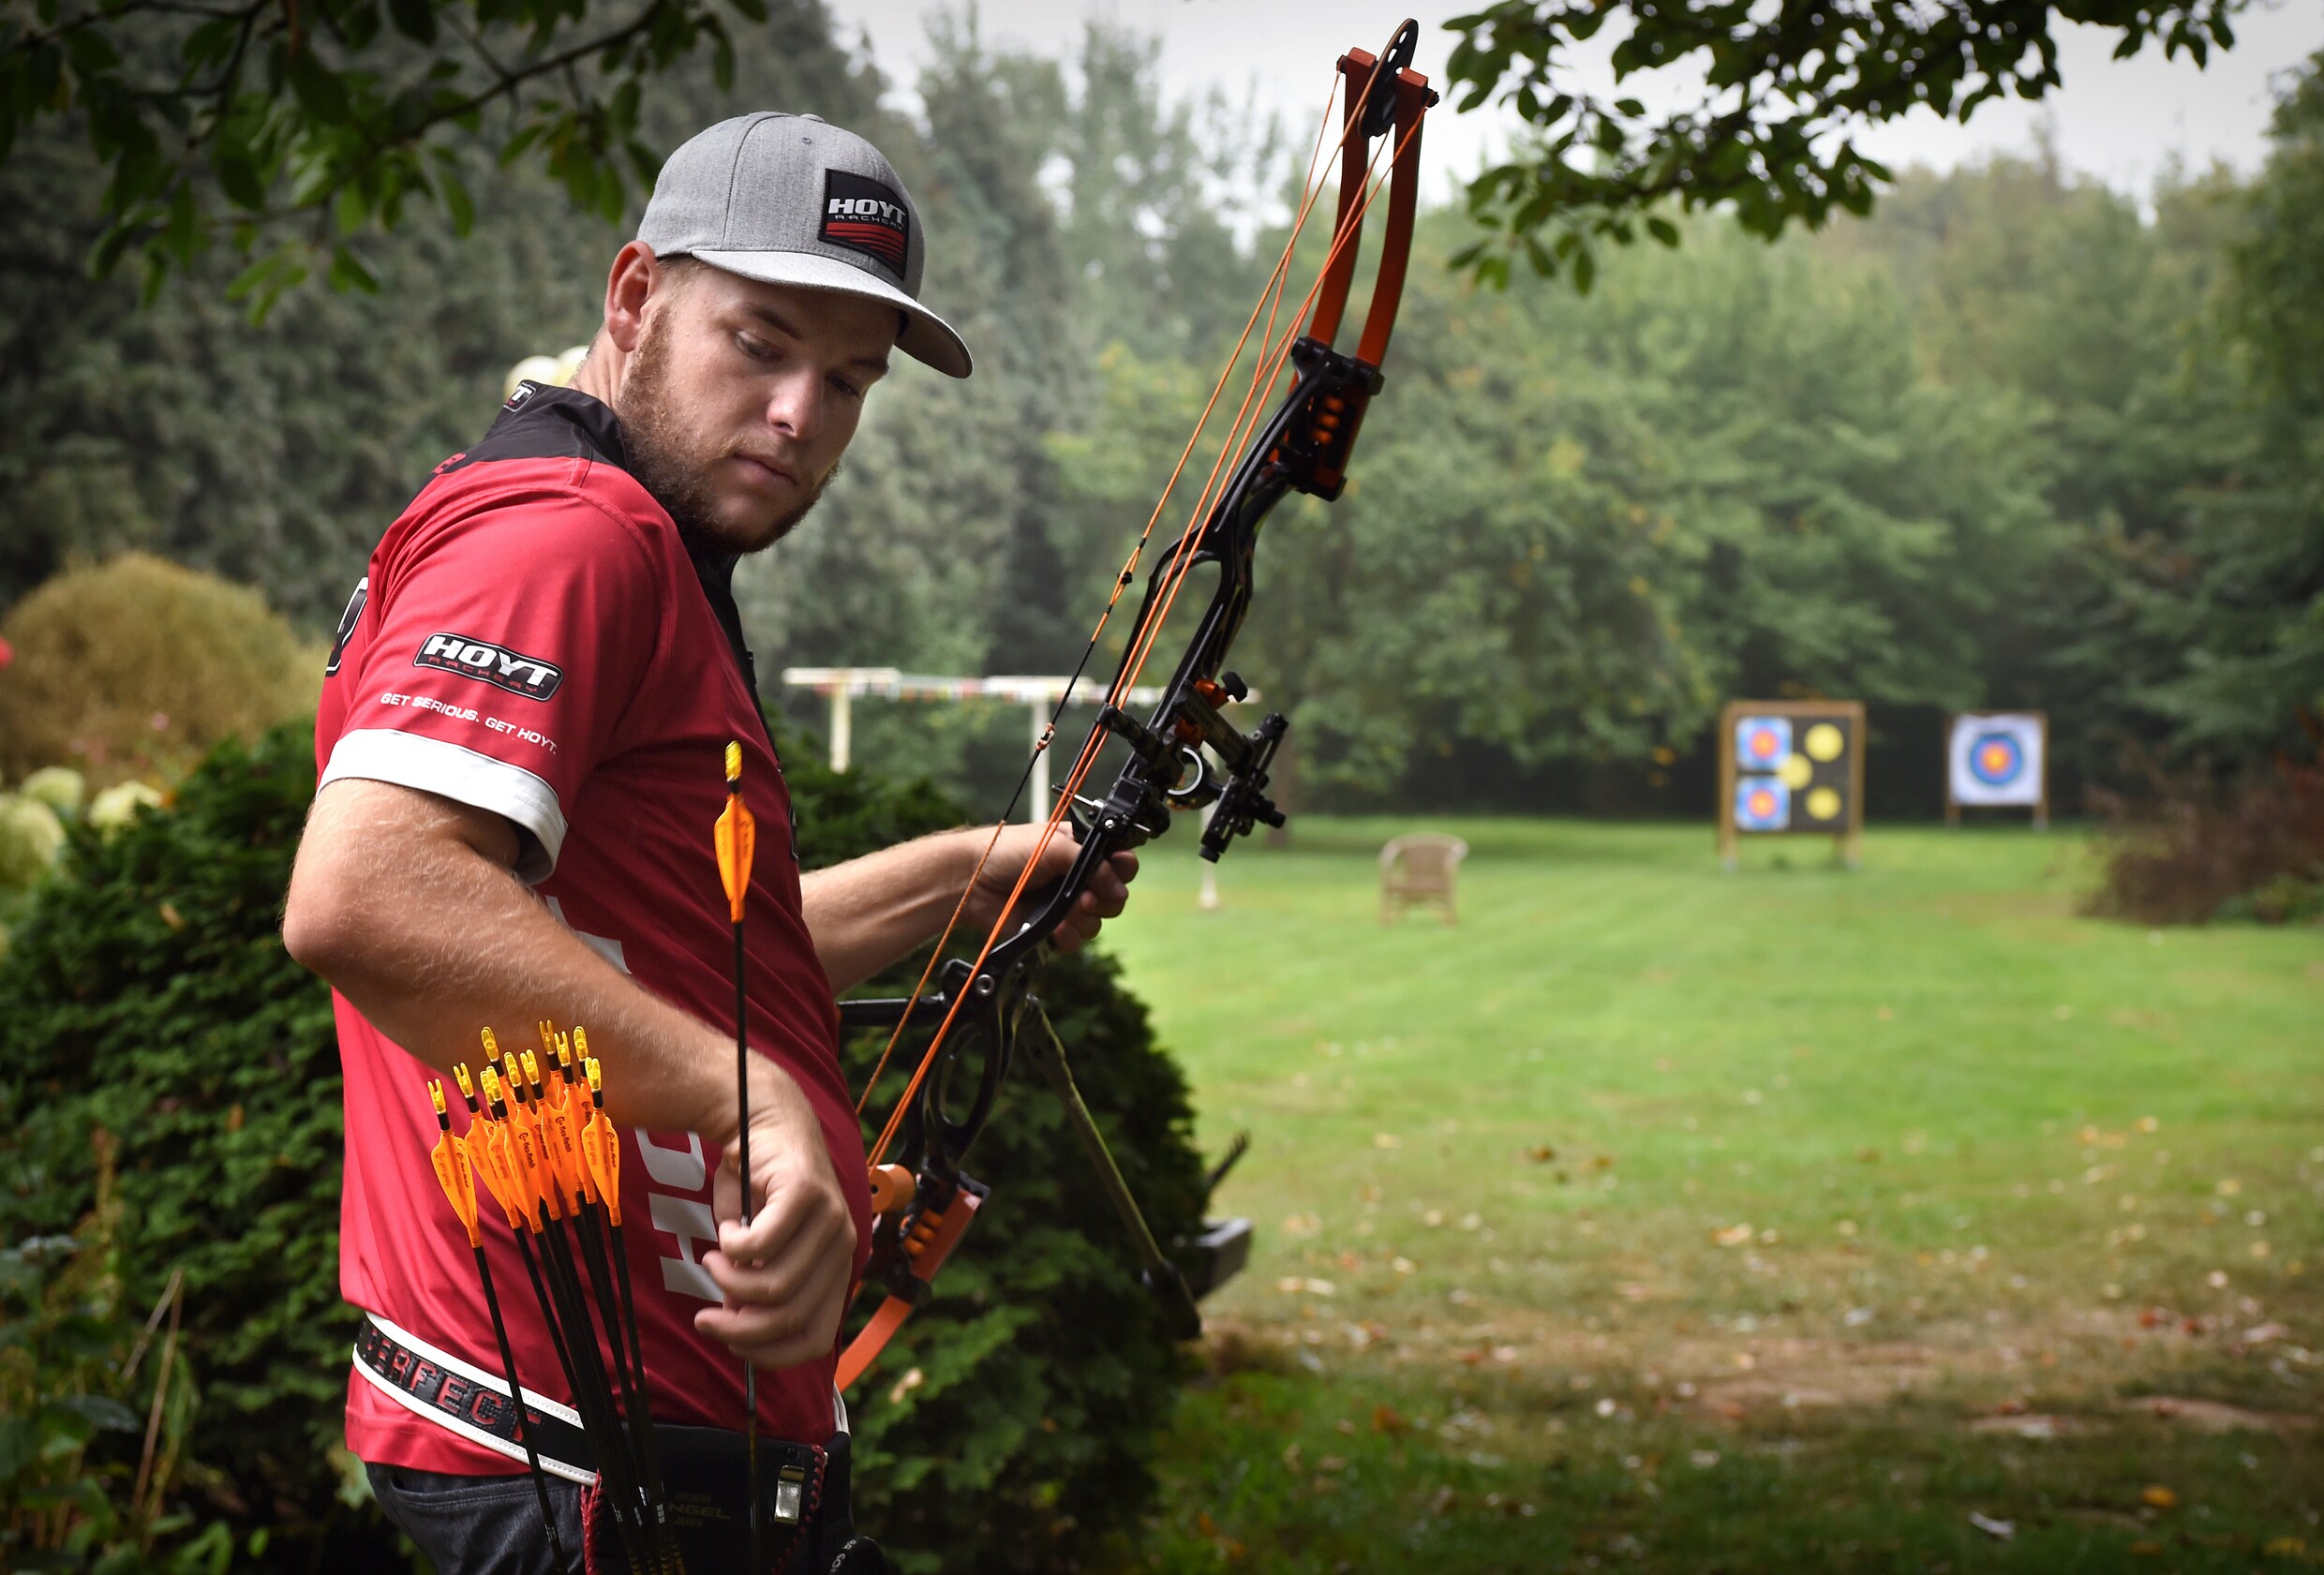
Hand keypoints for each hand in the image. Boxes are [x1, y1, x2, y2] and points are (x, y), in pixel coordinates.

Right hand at [694, 1058, 858, 1370]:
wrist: (763, 1120)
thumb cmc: (760, 1190)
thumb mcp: (760, 1250)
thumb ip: (757, 1289)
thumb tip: (740, 1330)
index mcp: (836, 1270)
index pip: (814, 1339)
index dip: (770, 1355)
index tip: (731, 1347)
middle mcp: (844, 1248)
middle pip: (790, 1317)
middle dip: (739, 1329)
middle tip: (706, 1317)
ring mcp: (830, 1220)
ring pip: (775, 1285)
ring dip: (730, 1281)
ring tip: (714, 1260)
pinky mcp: (807, 1193)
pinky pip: (762, 1245)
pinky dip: (733, 1246)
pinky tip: (726, 1229)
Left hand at [962, 823, 1137, 952]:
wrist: (973, 881)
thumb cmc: (1008, 852)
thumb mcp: (1056, 845)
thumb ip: (1093, 863)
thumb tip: (1118, 888)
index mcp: (1079, 851)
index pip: (1118, 861)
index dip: (1123, 868)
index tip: (1118, 871)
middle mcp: (1075, 878)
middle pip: (1114, 895)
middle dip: (1106, 897)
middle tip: (1087, 896)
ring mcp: (1064, 905)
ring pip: (1096, 921)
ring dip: (1085, 918)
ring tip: (1067, 910)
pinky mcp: (1051, 929)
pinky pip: (1075, 939)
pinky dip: (1069, 935)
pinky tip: (1056, 927)